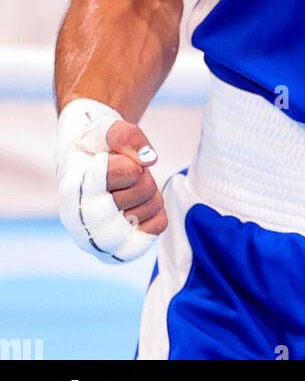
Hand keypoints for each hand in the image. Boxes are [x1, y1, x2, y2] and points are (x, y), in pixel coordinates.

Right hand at [57, 99, 164, 262]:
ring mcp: (98, 240)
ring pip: (151, 209)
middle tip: (126, 174)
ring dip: (150, 192)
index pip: (128, 172)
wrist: (86, 170)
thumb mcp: (106, 129)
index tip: (110, 161)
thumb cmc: (96, 147)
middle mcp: (80, 220)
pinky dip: (155, 212)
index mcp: (72, 188)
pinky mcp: (118, 251)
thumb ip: (126, 135)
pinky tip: (137, 206)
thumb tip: (149, 159)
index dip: (129, 160)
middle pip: (143, 190)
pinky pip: (157, 228)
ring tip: (129, 189)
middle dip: (143, 173)